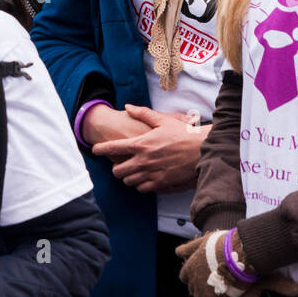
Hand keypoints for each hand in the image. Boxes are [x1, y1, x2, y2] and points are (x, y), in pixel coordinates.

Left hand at [92, 105, 209, 190]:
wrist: (202, 151)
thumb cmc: (184, 134)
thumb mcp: (163, 120)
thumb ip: (143, 114)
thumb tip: (127, 107)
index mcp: (141, 144)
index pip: (113, 148)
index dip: (101, 149)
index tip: (95, 149)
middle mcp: (143, 161)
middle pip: (118, 171)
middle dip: (116, 168)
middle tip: (119, 163)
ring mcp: (152, 174)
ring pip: (129, 182)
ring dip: (128, 177)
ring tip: (133, 171)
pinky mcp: (161, 184)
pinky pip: (143, 189)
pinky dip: (141, 185)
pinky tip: (146, 178)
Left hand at [176, 229, 251, 296]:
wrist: (240, 254)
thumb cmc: (224, 245)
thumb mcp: (204, 241)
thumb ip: (190, 247)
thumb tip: (177, 252)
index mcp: (190, 267)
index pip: (185, 277)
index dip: (194, 278)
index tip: (203, 276)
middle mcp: (193, 282)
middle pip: (193, 291)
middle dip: (201, 289)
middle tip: (214, 287)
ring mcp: (201, 294)